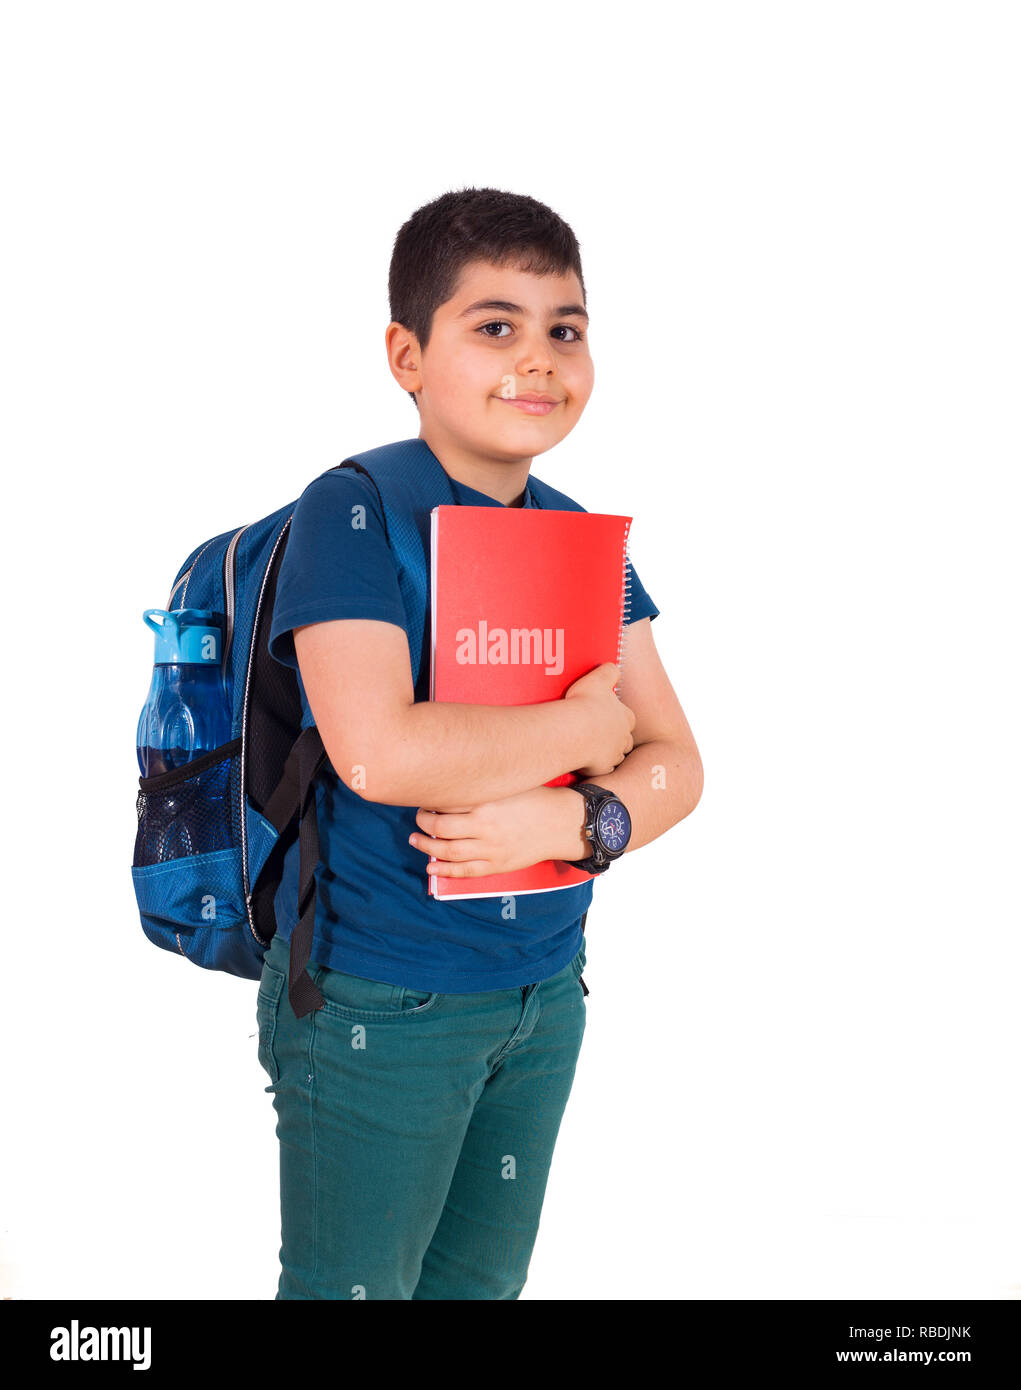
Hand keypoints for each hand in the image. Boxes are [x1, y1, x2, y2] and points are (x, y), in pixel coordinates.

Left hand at [408, 786, 588, 879]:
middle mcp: (486, 825)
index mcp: (487, 801)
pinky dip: (445, 870)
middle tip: (418, 818)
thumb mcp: (508, 783)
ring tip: (415, 840)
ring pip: (448, 851)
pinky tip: (431, 867)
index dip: (429, 801)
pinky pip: (465, 871)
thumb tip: (450, 781)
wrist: (560, 823)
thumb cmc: (533, 798)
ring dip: (427, 846)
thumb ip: (481, 784)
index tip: (424, 798)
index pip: (446, 802)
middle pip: (441, 827)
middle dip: (423, 823)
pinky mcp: (497, 865)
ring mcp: (491, 848)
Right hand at [565, 662, 635, 777]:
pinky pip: (602, 769)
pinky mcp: (603, 768)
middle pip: (626, 740)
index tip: (608, 717)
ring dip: (608, 753)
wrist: (574, 730)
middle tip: (601, 735)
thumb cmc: (585, 703)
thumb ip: (609, 672)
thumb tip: (614, 666)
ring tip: (592, 749)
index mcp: (625, 716)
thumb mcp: (598, 679)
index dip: (619, 718)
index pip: (628, 718)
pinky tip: (585, 762)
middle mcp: (624, 737)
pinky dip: (596, 766)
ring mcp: (614, 754)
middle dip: (617, 738)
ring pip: (616, 756)